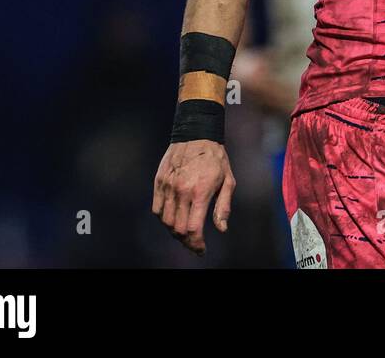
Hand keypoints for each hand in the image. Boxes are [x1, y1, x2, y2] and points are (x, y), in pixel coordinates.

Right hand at [152, 140, 235, 255]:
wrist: (196, 134)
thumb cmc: (216, 159)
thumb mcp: (228, 181)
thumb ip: (224, 206)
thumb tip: (222, 229)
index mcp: (200, 192)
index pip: (193, 229)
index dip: (196, 244)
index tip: (201, 250)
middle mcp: (182, 191)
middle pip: (178, 229)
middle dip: (186, 241)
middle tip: (194, 243)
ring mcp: (168, 187)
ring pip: (165, 221)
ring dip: (175, 231)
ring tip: (184, 231)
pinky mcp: (159, 182)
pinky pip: (156, 210)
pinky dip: (164, 219)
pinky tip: (173, 218)